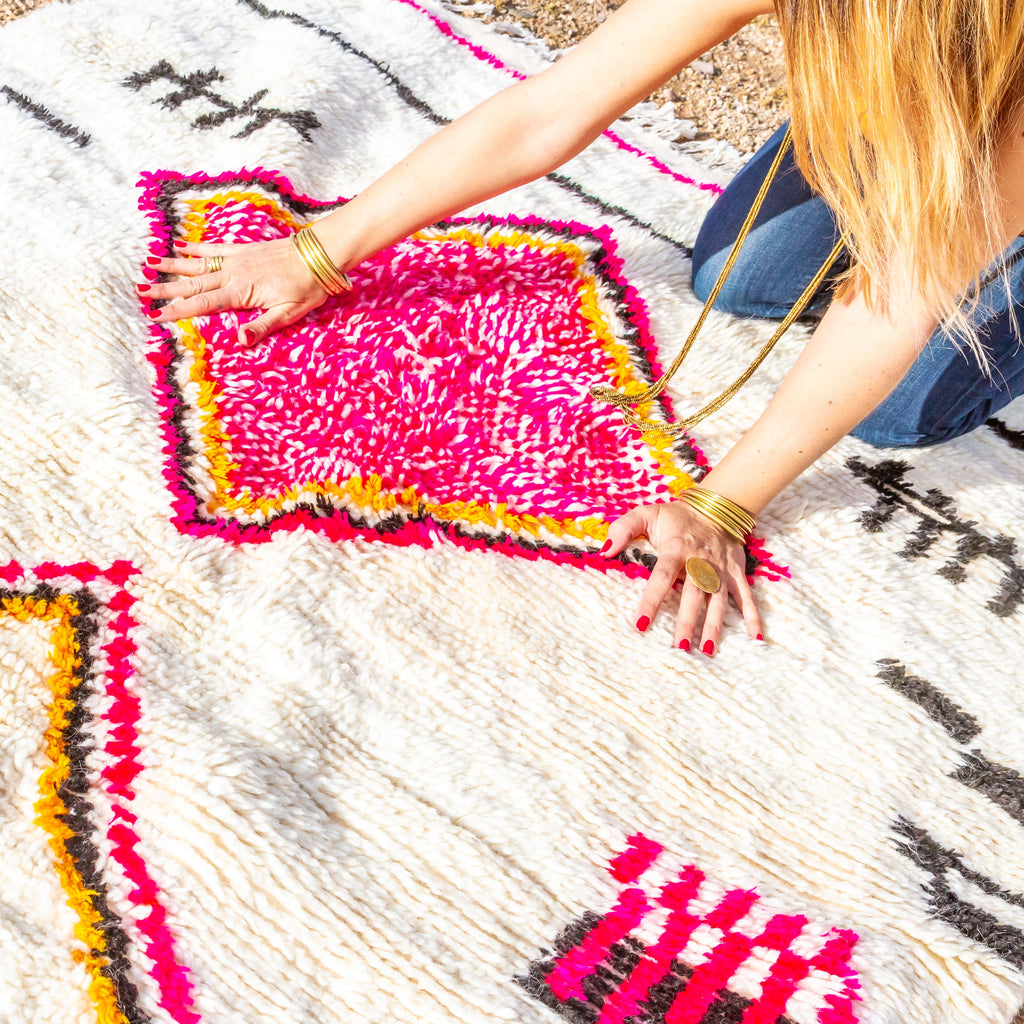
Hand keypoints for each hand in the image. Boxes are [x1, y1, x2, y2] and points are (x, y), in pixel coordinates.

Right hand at [137, 238, 330, 345]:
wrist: (319, 254)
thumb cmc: (306, 288)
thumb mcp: (288, 314)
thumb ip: (262, 327)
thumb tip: (240, 341)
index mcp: (241, 292)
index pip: (202, 304)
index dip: (177, 310)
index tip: (154, 314)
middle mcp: (233, 274)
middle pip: (193, 283)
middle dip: (165, 289)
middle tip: (139, 291)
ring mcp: (236, 259)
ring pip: (198, 264)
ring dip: (172, 266)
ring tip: (148, 265)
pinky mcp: (243, 249)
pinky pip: (214, 249)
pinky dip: (195, 248)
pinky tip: (179, 245)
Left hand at [601, 500, 762, 654]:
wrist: (716, 506)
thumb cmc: (676, 516)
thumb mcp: (647, 513)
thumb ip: (624, 529)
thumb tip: (605, 551)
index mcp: (676, 548)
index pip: (662, 577)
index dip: (651, 600)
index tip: (641, 624)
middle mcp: (700, 562)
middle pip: (693, 595)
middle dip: (687, 622)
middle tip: (680, 648)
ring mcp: (720, 569)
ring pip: (718, 601)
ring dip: (715, 626)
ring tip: (708, 650)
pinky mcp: (736, 573)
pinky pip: (746, 596)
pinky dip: (753, 616)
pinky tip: (756, 638)